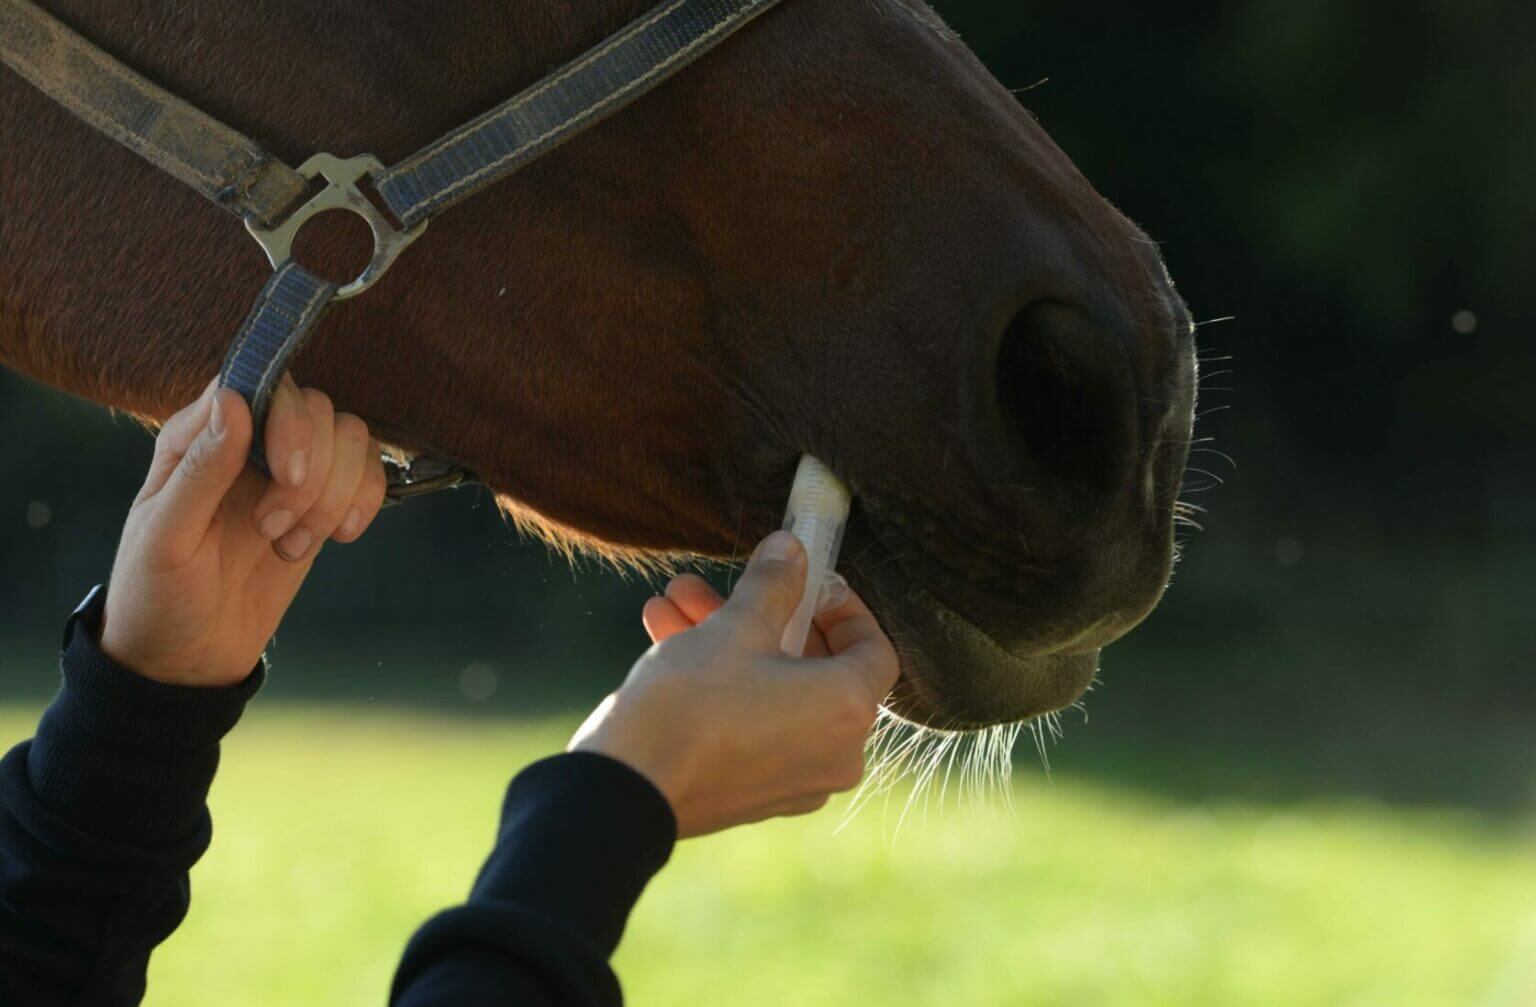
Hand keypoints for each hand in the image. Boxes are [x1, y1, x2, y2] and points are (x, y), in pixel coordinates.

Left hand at [100, 376, 387, 685]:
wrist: (188, 657)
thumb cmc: (158, 595)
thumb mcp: (166, 537)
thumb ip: (201, 469)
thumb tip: (235, 401)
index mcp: (198, 437)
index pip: (262, 384)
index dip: (288, 422)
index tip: (288, 474)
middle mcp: (248, 443)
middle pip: (317, 409)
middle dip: (312, 473)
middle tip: (273, 528)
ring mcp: (288, 474)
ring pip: (350, 438)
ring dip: (335, 495)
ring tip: (293, 543)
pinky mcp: (320, 505)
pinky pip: (367, 475)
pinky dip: (364, 503)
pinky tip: (339, 537)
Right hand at [570, 531, 899, 838]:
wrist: (626, 788)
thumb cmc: (692, 702)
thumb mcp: (735, 626)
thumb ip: (773, 583)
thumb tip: (792, 550)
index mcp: (847, 710)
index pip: (874, 649)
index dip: (843, 607)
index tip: (808, 582)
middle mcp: (835, 753)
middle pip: (815, 667)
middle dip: (766, 616)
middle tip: (730, 582)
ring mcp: (795, 780)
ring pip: (774, 692)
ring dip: (730, 640)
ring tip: (675, 599)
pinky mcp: (753, 794)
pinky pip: (753, 724)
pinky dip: (724, 684)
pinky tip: (665, 633)